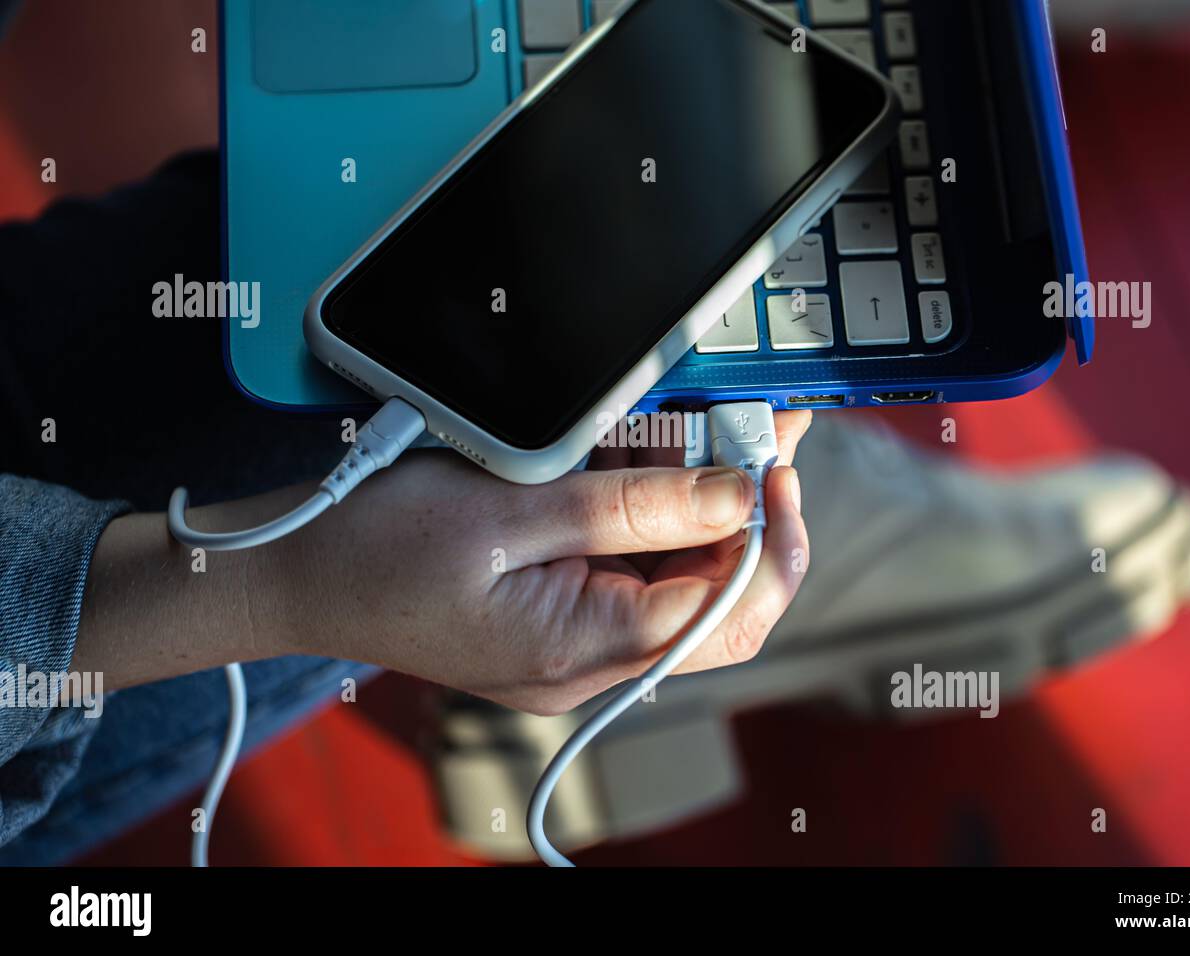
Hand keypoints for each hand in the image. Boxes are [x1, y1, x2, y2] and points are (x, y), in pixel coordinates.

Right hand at [270, 411, 812, 713]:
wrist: (298, 573)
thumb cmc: (379, 549)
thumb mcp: (511, 511)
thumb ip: (630, 509)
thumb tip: (732, 495)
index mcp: (587, 650)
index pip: (725, 607)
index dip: (763, 533)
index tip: (767, 458)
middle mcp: (595, 658)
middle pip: (713, 593)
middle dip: (743, 509)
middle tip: (752, 429)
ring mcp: (578, 636)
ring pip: (674, 568)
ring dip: (689, 496)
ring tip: (688, 422)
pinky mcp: (560, 606)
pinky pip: (626, 558)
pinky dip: (639, 501)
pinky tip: (633, 447)